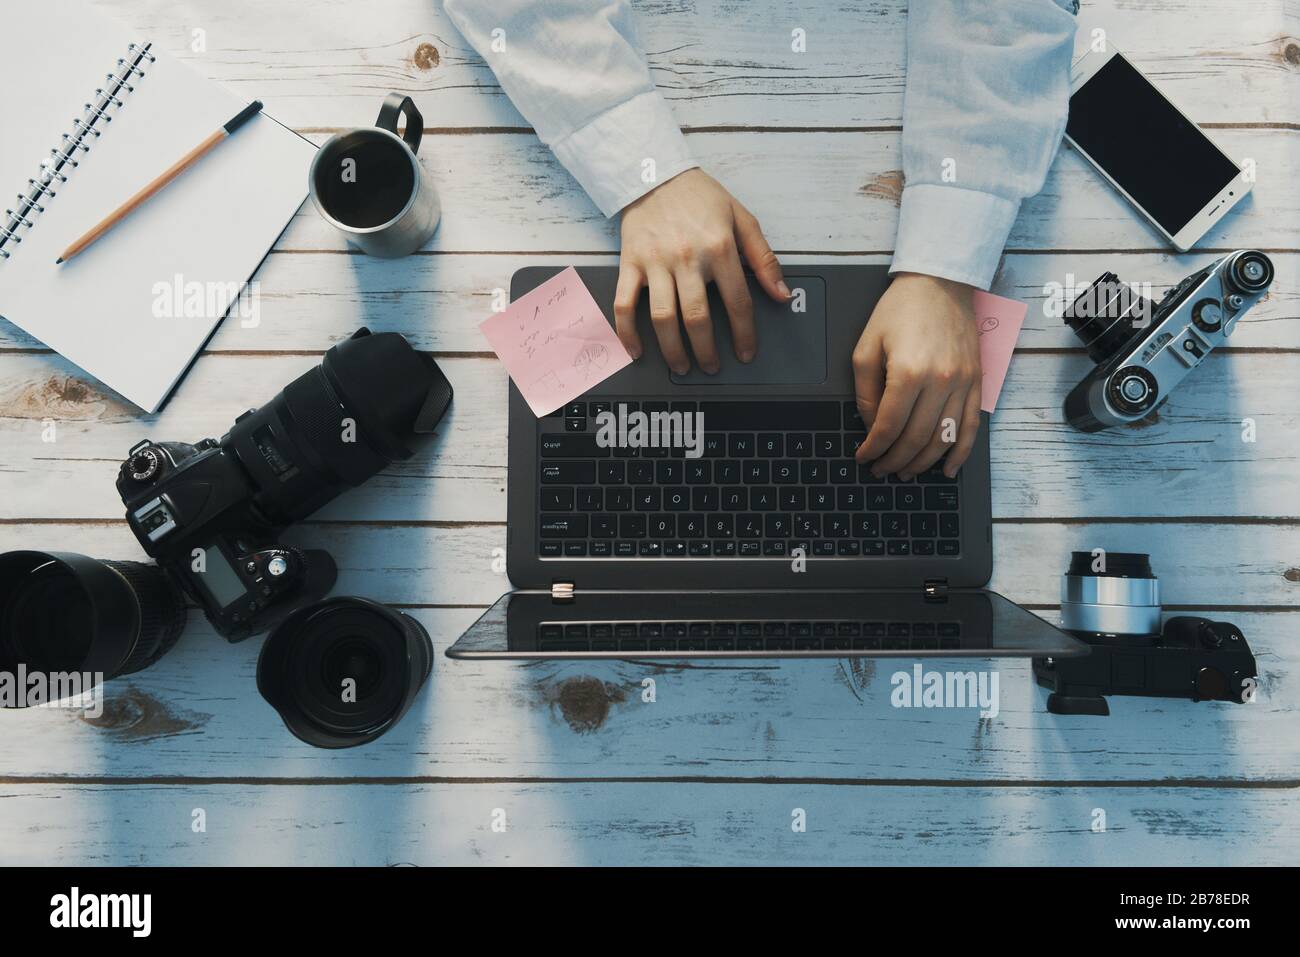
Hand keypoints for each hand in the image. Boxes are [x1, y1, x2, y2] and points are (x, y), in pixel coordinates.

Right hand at [614, 168, 788, 373]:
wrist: (655, 173)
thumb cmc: (700, 197)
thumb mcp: (741, 219)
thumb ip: (763, 259)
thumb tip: (782, 294)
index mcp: (719, 247)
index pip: (737, 301)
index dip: (744, 333)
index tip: (745, 353)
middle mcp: (687, 257)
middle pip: (697, 317)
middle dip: (706, 350)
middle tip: (712, 367)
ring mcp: (656, 262)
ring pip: (663, 317)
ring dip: (673, 349)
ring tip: (681, 366)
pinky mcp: (631, 263)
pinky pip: (624, 304)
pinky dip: (628, 332)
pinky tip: (636, 350)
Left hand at [852, 273, 981, 479]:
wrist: (939, 283)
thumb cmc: (900, 310)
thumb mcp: (866, 347)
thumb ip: (866, 392)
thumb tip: (872, 426)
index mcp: (908, 372)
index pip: (889, 426)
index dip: (873, 449)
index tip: (863, 457)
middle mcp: (940, 381)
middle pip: (916, 438)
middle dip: (895, 461)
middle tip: (881, 470)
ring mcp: (963, 383)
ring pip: (943, 439)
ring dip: (922, 462)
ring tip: (905, 472)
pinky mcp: (977, 382)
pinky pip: (971, 426)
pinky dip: (960, 453)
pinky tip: (947, 470)